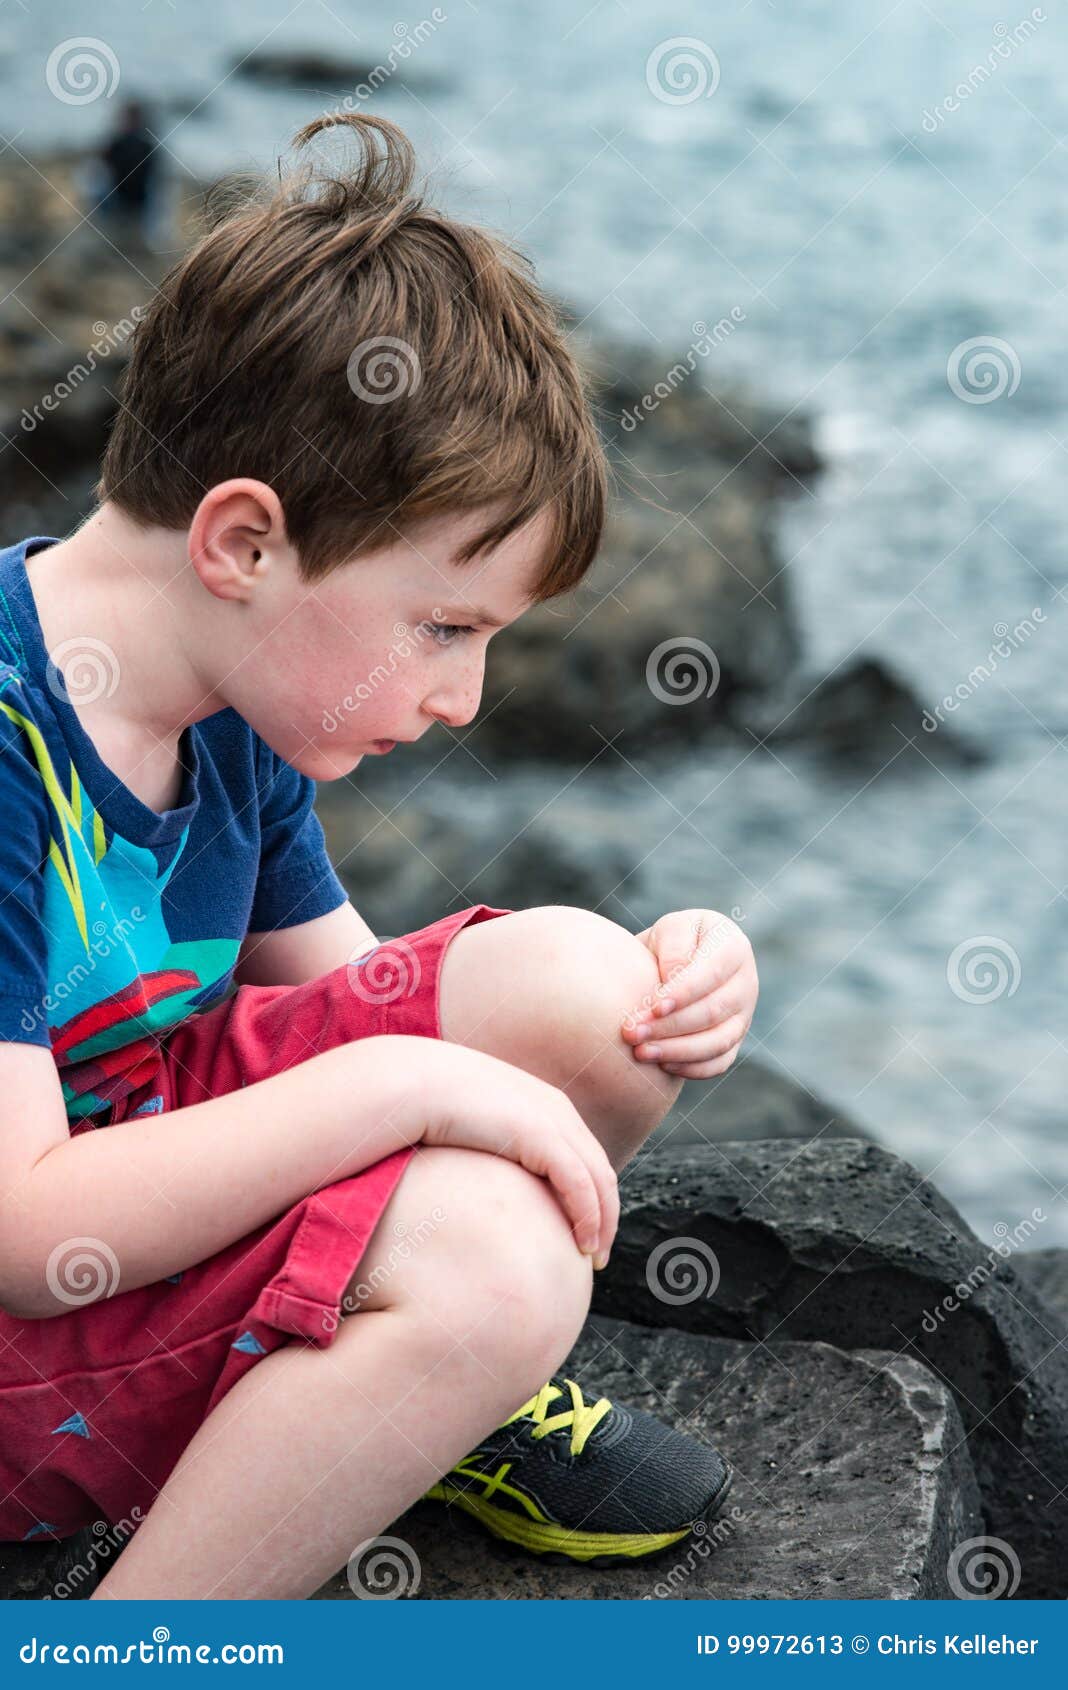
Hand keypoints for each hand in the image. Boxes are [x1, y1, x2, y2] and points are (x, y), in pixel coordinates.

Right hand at [414, 1040, 618, 1266]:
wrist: (415, 1084)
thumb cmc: (433, 1108)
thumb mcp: (476, 1129)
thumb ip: (494, 1148)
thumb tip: (489, 1186)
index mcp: (546, 1106)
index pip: (586, 1157)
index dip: (593, 1198)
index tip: (585, 1233)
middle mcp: (558, 1111)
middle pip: (600, 1171)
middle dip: (606, 1215)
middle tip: (597, 1255)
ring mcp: (553, 1120)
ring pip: (598, 1180)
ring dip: (602, 1222)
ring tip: (594, 1258)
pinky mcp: (540, 1134)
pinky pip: (578, 1183)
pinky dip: (588, 1216)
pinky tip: (584, 1244)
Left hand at [621, 908, 756, 1079]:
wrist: (676, 961)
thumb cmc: (671, 942)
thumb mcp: (671, 928)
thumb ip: (675, 945)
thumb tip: (674, 977)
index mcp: (733, 947)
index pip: (712, 974)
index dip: (683, 993)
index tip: (653, 1006)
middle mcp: (746, 983)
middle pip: (713, 1011)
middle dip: (670, 1026)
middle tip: (631, 1032)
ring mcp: (744, 1014)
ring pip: (719, 1041)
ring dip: (678, 1051)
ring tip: (641, 1052)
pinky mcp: (734, 1039)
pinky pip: (720, 1061)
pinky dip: (693, 1068)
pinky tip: (662, 1066)